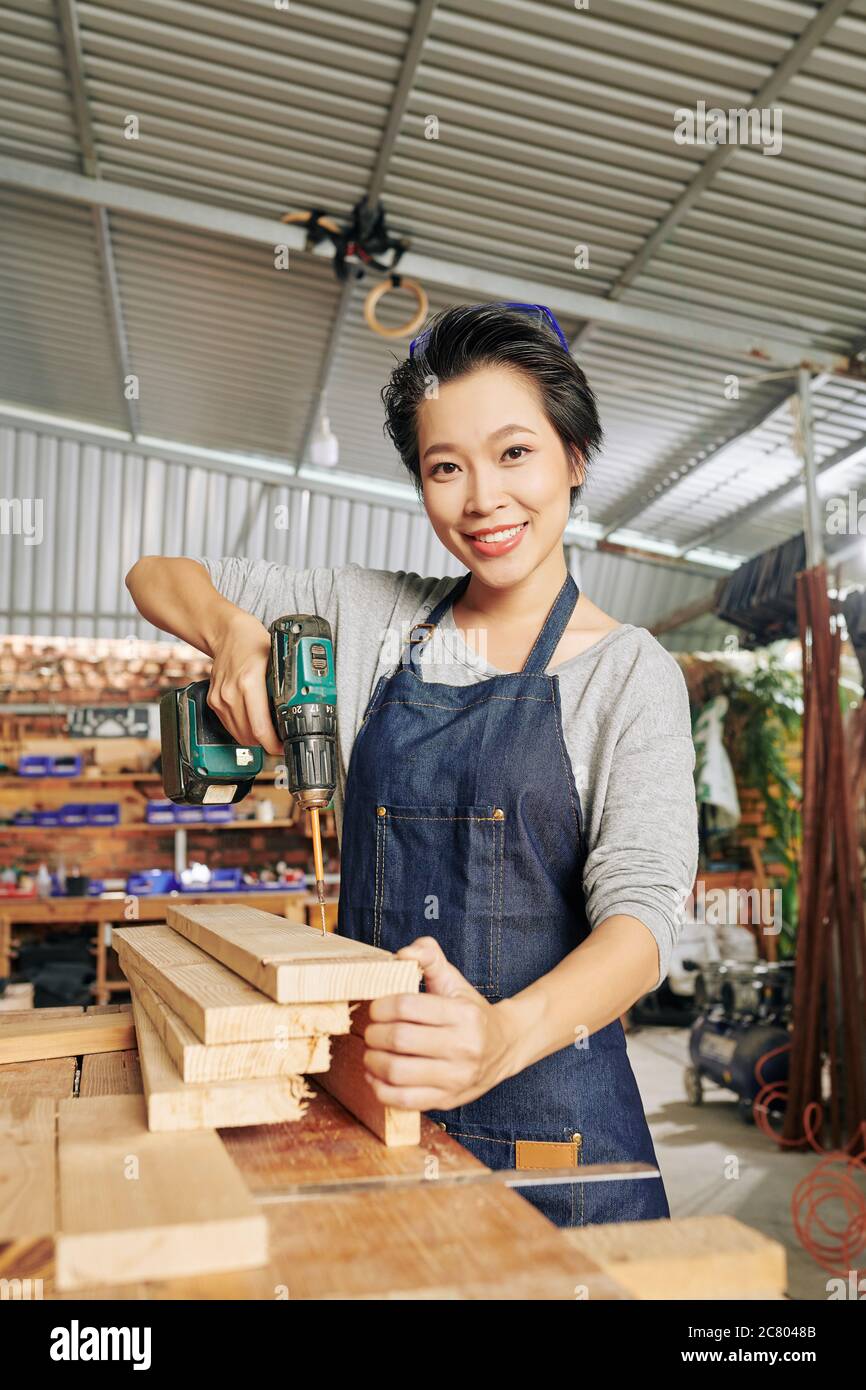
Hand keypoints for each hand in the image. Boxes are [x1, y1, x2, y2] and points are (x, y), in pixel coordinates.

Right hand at [206, 609, 281, 753]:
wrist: (227, 633)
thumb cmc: (253, 643)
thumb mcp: (277, 661)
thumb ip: (285, 685)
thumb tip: (297, 710)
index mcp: (249, 683)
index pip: (260, 728)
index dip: (274, 745)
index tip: (284, 748)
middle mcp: (231, 694)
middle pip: (250, 736)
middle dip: (267, 743)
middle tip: (281, 741)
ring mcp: (219, 699)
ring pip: (239, 735)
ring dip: (255, 739)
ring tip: (269, 733)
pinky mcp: (213, 701)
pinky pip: (229, 726)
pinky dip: (243, 729)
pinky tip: (253, 723)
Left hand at [361, 937, 518, 1110]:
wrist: (504, 1046)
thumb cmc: (471, 1012)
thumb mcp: (454, 980)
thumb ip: (429, 958)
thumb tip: (403, 953)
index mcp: (464, 1015)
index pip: (408, 1007)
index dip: (382, 1006)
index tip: (376, 1008)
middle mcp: (464, 1048)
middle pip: (399, 1040)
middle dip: (374, 1033)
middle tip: (371, 1030)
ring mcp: (456, 1078)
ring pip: (397, 1072)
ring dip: (373, 1061)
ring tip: (372, 1052)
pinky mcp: (447, 1100)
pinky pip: (403, 1101)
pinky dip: (380, 1088)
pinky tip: (377, 1075)